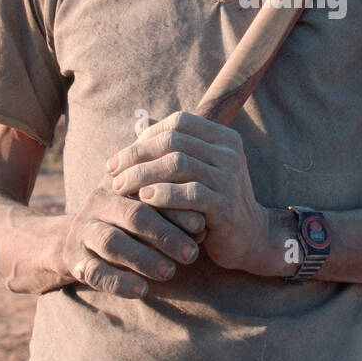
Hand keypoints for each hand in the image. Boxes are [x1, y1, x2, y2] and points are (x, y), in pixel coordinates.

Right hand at [55, 173, 201, 298]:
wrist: (79, 241)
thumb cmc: (129, 225)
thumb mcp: (150, 213)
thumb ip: (174, 215)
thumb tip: (203, 226)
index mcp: (119, 184)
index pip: (150, 191)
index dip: (177, 209)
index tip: (202, 224)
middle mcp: (98, 202)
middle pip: (134, 215)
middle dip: (165, 236)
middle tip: (191, 254)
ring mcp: (82, 230)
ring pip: (113, 243)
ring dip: (144, 259)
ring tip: (169, 273)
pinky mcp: (73, 258)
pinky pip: (95, 272)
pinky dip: (120, 282)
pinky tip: (142, 291)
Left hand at [106, 111, 281, 274]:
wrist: (249, 237)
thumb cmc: (213, 202)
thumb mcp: (197, 171)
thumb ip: (173, 149)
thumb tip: (138, 125)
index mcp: (223, 138)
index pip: (178, 122)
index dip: (145, 137)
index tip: (118, 159)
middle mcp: (229, 153)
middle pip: (174, 142)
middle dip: (136, 156)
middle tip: (112, 174)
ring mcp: (230, 178)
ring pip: (178, 164)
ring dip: (142, 174)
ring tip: (120, 187)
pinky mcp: (226, 205)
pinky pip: (189, 193)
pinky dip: (162, 194)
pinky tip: (144, 199)